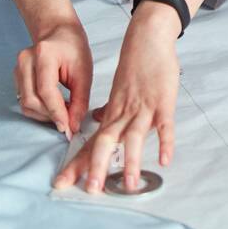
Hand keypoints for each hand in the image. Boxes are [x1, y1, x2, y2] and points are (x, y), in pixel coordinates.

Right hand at [15, 18, 92, 138]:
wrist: (58, 32)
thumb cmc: (74, 48)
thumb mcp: (84, 72)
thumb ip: (80, 100)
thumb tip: (73, 125)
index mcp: (44, 54)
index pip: (46, 91)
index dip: (57, 112)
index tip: (68, 128)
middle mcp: (25, 60)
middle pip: (32, 100)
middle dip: (50, 116)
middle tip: (69, 122)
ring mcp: (18, 68)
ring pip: (25, 103)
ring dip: (44, 115)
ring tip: (63, 112)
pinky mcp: (16, 76)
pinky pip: (24, 100)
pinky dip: (39, 109)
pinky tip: (54, 106)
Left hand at [52, 1, 179, 192]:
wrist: (146, 38)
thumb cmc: (135, 65)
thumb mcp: (118, 90)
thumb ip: (109, 108)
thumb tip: (98, 119)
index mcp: (112, 113)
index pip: (91, 143)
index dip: (77, 163)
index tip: (62, 183)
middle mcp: (123, 113)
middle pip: (106, 143)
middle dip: (98, 166)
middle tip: (91, 189)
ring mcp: (144, 108)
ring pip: (133, 137)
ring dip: (131, 161)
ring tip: (130, 185)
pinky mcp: (163, 102)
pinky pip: (164, 125)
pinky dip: (165, 142)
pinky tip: (165, 160)